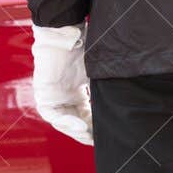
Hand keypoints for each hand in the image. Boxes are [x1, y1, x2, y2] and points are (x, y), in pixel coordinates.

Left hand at [31, 23, 92, 144]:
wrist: (64, 32)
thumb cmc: (82, 46)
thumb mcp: (97, 72)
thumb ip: (104, 86)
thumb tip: (130, 98)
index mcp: (74, 90)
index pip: (84, 115)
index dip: (94, 126)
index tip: (104, 135)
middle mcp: (62, 95)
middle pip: (73, 121)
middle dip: (85, 133)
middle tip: (98, 140)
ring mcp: (52, 95)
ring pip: (62, 122)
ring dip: (76, 130)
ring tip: (90, 135)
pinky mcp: (43, 94)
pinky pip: (52, 115)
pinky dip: (66, 121)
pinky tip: (81, 124)